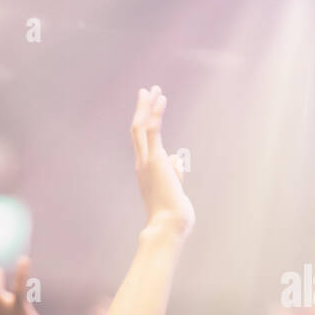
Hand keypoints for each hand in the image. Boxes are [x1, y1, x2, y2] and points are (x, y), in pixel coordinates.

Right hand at [130, 86, 193, 237]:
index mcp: (146, 171)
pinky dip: (155, 112)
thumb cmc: (174, 214)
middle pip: (137, 130)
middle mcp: (142, 163)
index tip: (148, 110)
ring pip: (141, 126)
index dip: (144, 124)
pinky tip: (160, 98)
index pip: (142, 143)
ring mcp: (147, 161)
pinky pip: (152, 130)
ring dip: (147, 106)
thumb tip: (177, 159)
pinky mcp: (155, 159)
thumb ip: (174, 173)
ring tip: (154, 89)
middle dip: (142, 109)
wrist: (169, 225)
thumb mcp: (175, 189)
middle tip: (146, 91)